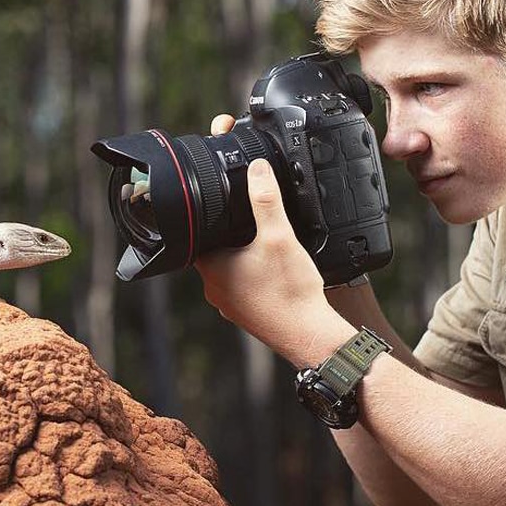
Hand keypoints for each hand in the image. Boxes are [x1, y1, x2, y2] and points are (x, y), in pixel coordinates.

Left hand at [194, 115, 332, 359]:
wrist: (310, 335)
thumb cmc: (290, 293)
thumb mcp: (279, 235)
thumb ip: (266, 199)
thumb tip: (257, 170)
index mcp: (210, 267)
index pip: (195, 232)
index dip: (207, 214)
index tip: (222, 204)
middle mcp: (213, 288)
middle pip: (212, 248)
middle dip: (229, 233)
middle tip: (251, 221)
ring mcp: (229, 303)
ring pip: (228, 268)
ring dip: (242, 255)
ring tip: (264, 244)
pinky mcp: (246, 313)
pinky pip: (244, 285)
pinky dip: (255, 274)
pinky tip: (273, 268)